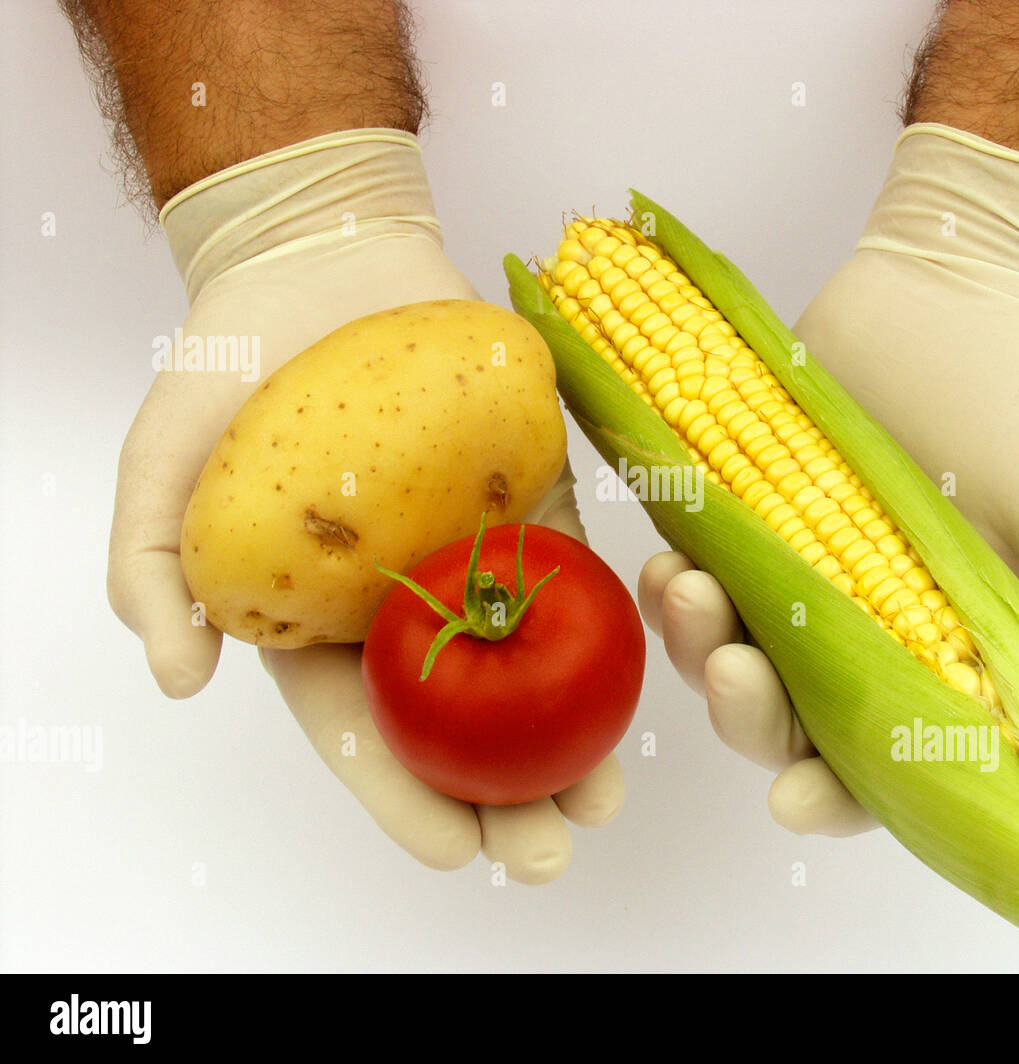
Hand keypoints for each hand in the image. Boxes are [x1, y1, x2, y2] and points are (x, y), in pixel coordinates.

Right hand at [108, 130, 623, 881]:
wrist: (323, 264)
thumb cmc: (230, 369)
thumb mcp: (161, 469)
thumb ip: (155, 571)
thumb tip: (181, 678)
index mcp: (322, 623)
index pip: (364, 732)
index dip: (404, 798)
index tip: (451, 854)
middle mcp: (408, 604)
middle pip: (460, 721)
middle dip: (502, 796)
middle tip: (544, 849)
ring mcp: (477, 553)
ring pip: (528, 665)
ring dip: (568, 736)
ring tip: (603, 795)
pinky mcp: (533, 498)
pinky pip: (574, 568)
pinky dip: (601, 628)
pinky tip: (634, 677)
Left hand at [641, 125, 1018, 837]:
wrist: (957, 289)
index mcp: (937, 662)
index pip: (883, 764)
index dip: (838, 797)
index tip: (792, 801)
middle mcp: (859, 635)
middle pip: (786, 721)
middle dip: (748, 714)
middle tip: (732, 671)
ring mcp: (795, 577)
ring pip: (728, 652)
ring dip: (697, 645)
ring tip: (687, 592)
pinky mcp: (745, 518)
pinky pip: (696, 572)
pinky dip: (674, 581)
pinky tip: (666, 558)